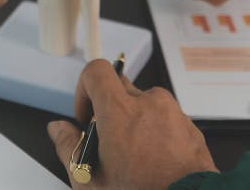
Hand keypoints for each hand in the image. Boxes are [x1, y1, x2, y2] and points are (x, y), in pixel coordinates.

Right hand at [47, 60, 216, 189]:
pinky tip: (153, 162)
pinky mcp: (190, 128)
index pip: (96, 70)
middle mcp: (149, 103)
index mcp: (120, 110)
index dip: (85, 88)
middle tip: (109, 143)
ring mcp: (173, 114)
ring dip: (135, 122)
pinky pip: (166, 119)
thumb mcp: (89, 179)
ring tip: (134, 157)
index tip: (86, 115)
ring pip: (145, 104)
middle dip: (110, 109)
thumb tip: (58, 129)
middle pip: (120, 88)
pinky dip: (157, 133)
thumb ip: (68, 147)